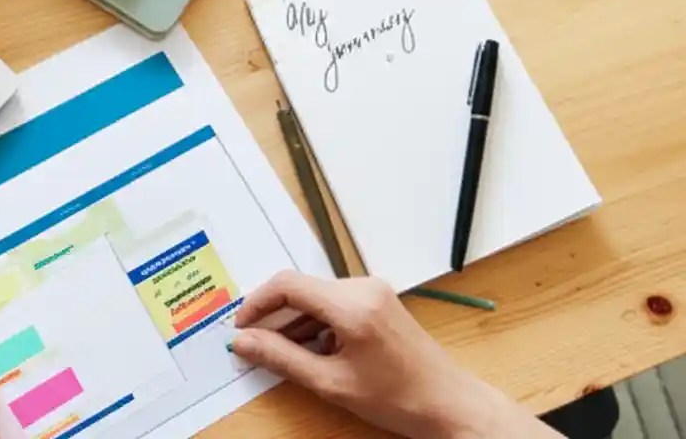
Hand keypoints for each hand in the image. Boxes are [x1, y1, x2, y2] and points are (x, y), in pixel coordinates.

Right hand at [231, 271, 559, 438]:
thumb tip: (243, 343)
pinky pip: (334, 303)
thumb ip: (282, 358)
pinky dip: (316, 324)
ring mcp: (374, 292)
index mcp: (352, 304)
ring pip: (316, 298)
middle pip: (300, 290)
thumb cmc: (397, 398)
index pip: (287, 285)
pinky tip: (313, 352)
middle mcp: (363, 287)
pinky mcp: (379, 301)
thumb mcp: (331, 383)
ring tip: (283, 355)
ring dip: (294, 323)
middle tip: (254, 346)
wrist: (450, 404)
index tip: (240, 329)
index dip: (256, 304)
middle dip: (274, 317)